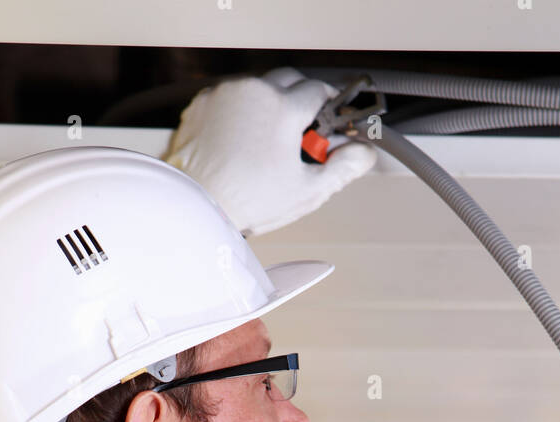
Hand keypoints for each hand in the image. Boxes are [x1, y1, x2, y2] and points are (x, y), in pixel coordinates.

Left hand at [162, 66, 376, 236]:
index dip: (331, 106)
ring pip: (259, 86)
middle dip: (303, 98)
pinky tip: (244, 141)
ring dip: (271, 104)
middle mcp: (254, 92)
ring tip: (270, 142)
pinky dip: (242, 111)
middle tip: (305, 130)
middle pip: (290, 79)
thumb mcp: (307, 191)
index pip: (319, 91)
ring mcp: (225, 94)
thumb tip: (363, 153)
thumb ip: (342, 168)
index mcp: (282, 109)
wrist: (196, 205)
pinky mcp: (203, 103)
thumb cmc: (246, 201)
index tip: (333, 120)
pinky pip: (231, 97)